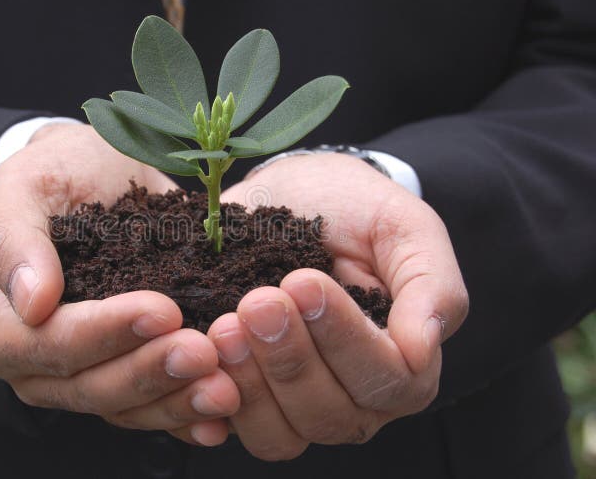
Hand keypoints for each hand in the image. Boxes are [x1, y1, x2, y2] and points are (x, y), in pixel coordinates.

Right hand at [0, 124, 238, 443]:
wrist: (104, 175)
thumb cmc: (59, 175)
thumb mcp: (24, 186)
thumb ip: (13, 239)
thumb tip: (30, 302)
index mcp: (0, 324)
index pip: (47, 344)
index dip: (103, 334)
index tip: (161, 310)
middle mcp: (37, 365)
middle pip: (90, 386)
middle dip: (150, 372)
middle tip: (204, 351)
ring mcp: (85, 377)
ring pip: (127, 407)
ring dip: (177, 401)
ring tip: (226, 386)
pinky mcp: (128, 377)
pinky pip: (155, 411)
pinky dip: (189, 415)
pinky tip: (225, 415)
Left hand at [206, 152, 467, 459]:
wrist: (290, 193)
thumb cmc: (354, 210)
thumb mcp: (403, 227)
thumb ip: (430, 283)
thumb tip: (425, 348)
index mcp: (401, 363)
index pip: (388, 381)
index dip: (345, 340)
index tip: (303, 282)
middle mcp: (352, 397)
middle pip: (330, 415)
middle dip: (291, 359)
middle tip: (258, 300)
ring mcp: (295, 404)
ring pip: (280, 437)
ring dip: (250, 385)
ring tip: (225, 325)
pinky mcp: (245, 396)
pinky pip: (228, 425)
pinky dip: (210, 397)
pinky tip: (199, 354)